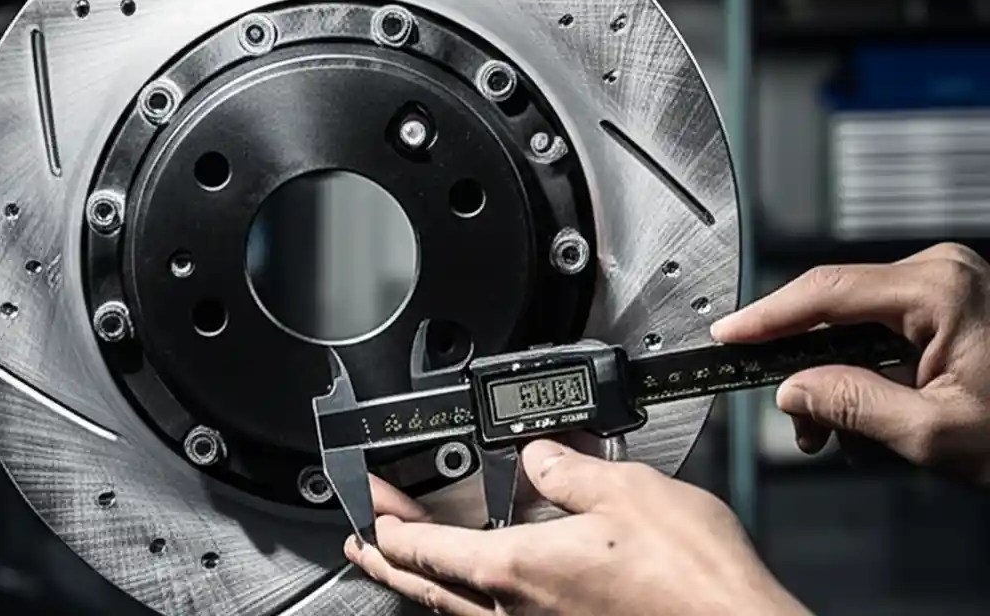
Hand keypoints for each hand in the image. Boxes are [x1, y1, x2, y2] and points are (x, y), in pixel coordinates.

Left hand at [345, 440, 808, 615]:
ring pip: (457, 611)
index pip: (424, 547)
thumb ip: (567, 468)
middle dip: (387, 561)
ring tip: (409, 566)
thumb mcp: (626, 491)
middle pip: (427, 587)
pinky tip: (487, 590)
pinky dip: (471, 602)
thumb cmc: (692, 582)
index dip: (387, 522)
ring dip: (424, 583)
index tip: (368, 507)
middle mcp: (515, 612)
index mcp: (516, 568)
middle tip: (365, 546)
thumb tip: (538, 456)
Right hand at [711, 242, 989, 484]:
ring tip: (832, 431)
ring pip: (855, 321)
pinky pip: (883, 327)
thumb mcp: (936, 434)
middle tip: (791, 417)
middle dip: (802, 363)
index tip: (727, 336)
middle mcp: (942, 272)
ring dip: (834, 375)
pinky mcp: (951, 301)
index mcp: (939, 290)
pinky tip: (862, 412)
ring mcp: (948, 283)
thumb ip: (852, 406)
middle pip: (835, 306)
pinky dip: (863, 368)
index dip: (765, 318)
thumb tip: (792, 391)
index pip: (824, 294)